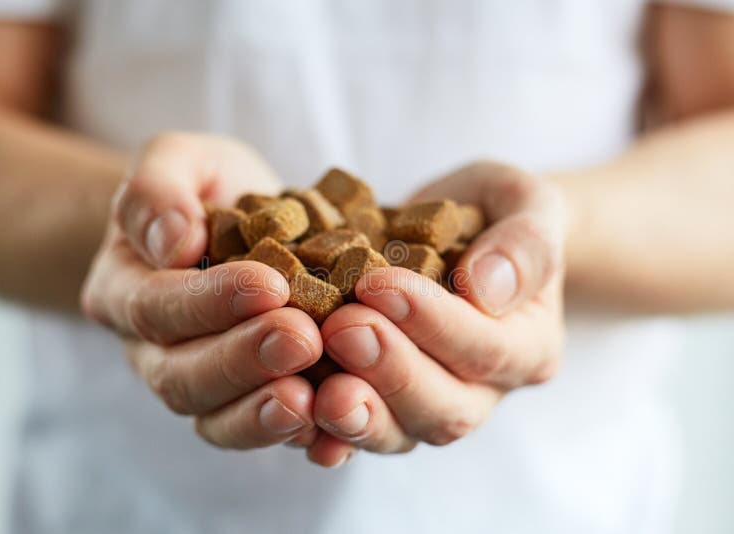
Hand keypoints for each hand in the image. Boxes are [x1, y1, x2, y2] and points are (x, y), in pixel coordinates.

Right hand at [82, 133, 323, 449]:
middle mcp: (154, 352)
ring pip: (218, 420)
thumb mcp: (177, 161)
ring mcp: (202, 384)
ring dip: (266, 414)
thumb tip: (173, 241)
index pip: (156, 307)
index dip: (209, 302)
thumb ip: (156, 189)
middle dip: (244, 360)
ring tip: (315, 400)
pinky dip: (302, 440)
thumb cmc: (205, 189)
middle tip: (303, 338)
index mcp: (125, 292)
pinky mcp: (250, 402)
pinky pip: (266, 433)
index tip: (269, 285)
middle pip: (183, 377)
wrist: (235, 225)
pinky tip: (335, 438)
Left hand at [307, 162, 566, 464]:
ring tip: (313, 389)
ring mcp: (429, 407)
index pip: (485, 348)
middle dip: (389, 370)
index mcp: (528, 346)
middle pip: (444, 407)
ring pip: (398, 433)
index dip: (432, 322)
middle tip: (340, 328)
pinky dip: (325, 434)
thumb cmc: (496, 214)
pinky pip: (354, 435)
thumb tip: (486, 288)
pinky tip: (294, 419)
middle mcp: (483, 391)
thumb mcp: (526, 204)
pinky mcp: (382, 408)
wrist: (461, 235)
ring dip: (355, 414)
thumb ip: (524, 243)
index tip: (378, 284)